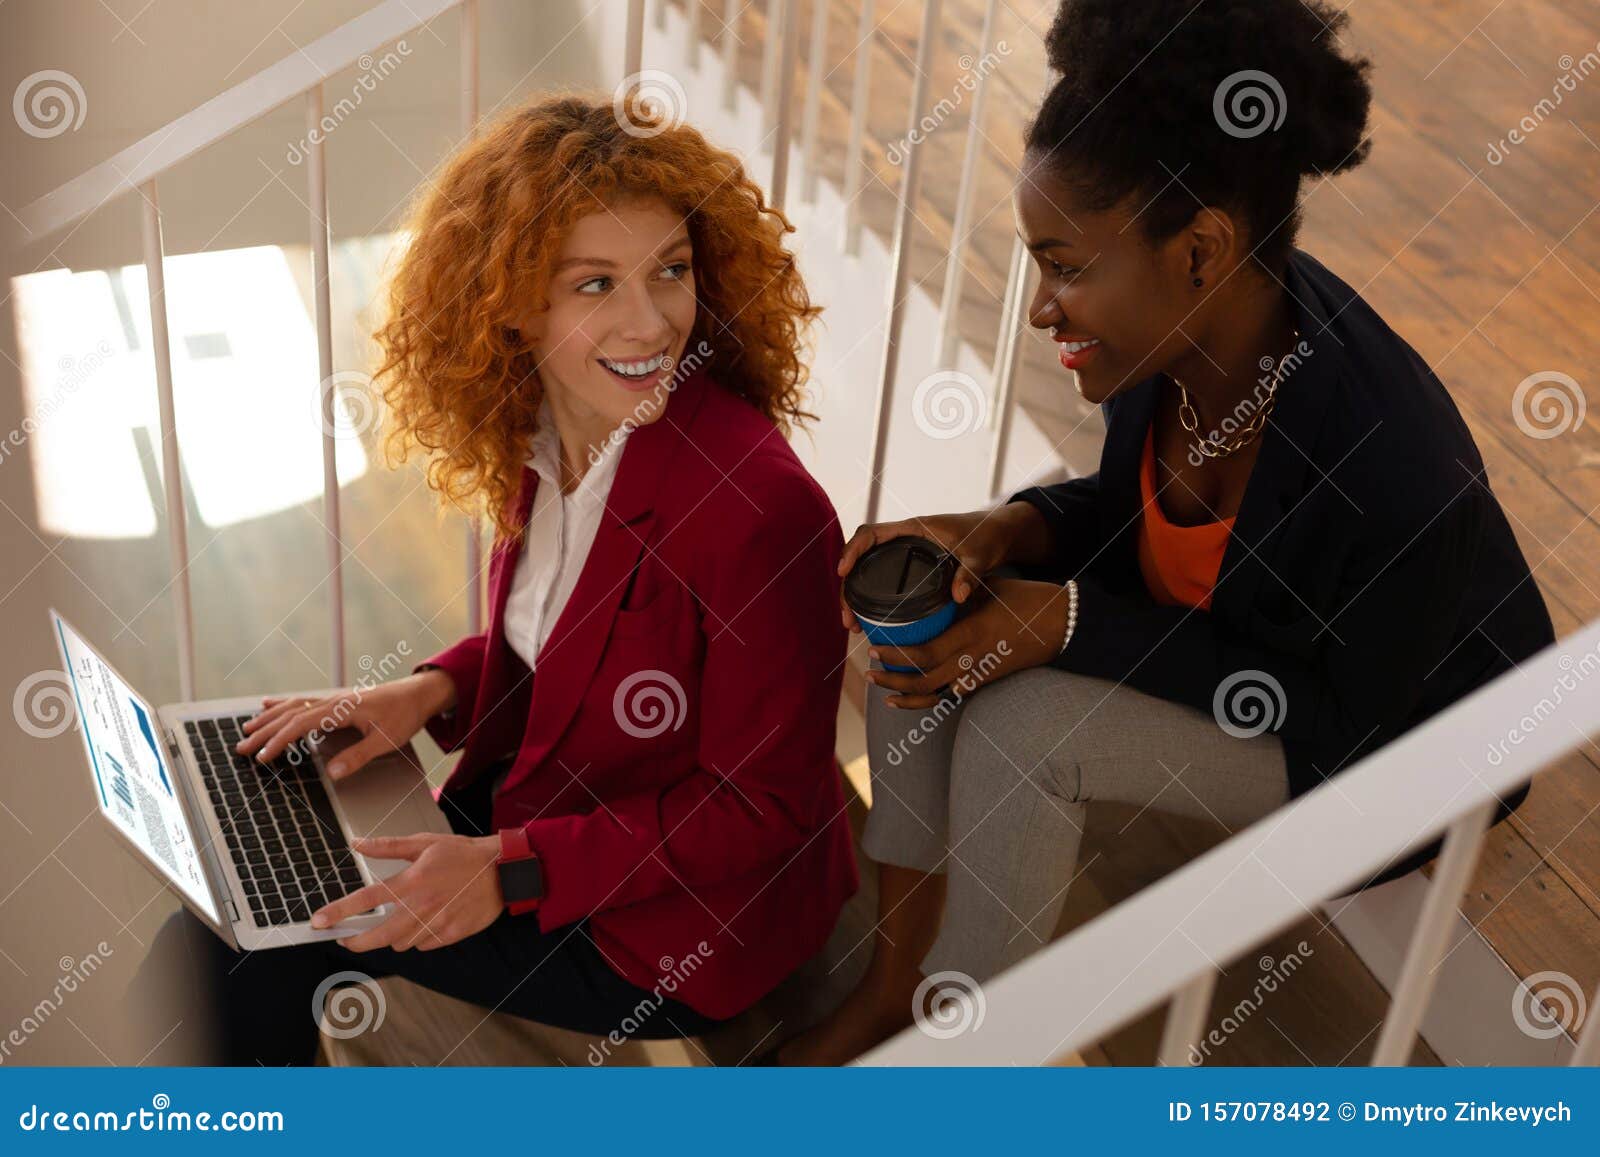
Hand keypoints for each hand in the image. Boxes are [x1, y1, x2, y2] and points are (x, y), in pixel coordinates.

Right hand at [235, 669, 455, 779]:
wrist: (418, 694)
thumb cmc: (404, 715)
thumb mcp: (386, 740)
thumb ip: (359, 756)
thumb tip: (332, 773)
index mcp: (341, 709)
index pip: (300, 725)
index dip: (279, 741)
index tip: (262, 757)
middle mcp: (332, 701)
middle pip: (289, 715)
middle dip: (264, 731)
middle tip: (241, 747)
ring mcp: (332, 699)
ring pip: (292, 706)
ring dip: (268, 718)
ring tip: (247, 729)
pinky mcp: (335, 701)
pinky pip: (302, 701)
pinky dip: (282, 704)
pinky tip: (268, 705)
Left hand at [311, 833, 503, 951]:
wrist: (503, 870)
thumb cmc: (463, 854)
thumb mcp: (425, 843)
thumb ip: (388, 846)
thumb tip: (357, 843)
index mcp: (412, 881)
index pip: (367, 899)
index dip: (339, 911)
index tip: (319, 921)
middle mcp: (422, 905)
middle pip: (378, 935)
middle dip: (356, 941)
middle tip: (346, 938)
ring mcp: (438, 923)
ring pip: (400, 943)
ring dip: (391, 937)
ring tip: (395, 921)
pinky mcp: (451, 935)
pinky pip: (423, 945)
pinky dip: (416, 938)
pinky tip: (424, 922)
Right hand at [837, 504, 1048, 631]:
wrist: (996, 534)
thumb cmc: (986, 537)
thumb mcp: (980, 556)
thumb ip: (970, 574)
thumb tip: (959, 596)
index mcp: (914, 529)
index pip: (871, 533)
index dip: (852, 551)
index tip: (842, 572)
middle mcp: (904, 539)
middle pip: (862, 558)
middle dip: (848, 586)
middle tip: (848, 618)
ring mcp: (905, 553)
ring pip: (868, 571)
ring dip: (855, 596)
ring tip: (854, 626)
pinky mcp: (909, 566)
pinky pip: (880, 578)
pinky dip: (869, 598)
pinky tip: (869, 621)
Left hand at [868, 578, 1071, 708]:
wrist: (1061, 624)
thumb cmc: (1025, 600)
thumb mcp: (987, 589)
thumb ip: (956, 593)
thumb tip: (924, 588)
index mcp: (970, 634)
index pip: (925, 654)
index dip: (895, 657)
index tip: (874, 648)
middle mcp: (972, 660)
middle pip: (923, 682)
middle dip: (892, 681)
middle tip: (870, 669)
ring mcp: (979, 675)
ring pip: (935, 696)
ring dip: (905, 696)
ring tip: (882, 689)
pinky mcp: (984, 681)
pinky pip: (949, 696)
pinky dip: (926, 700)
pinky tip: (908, 699)